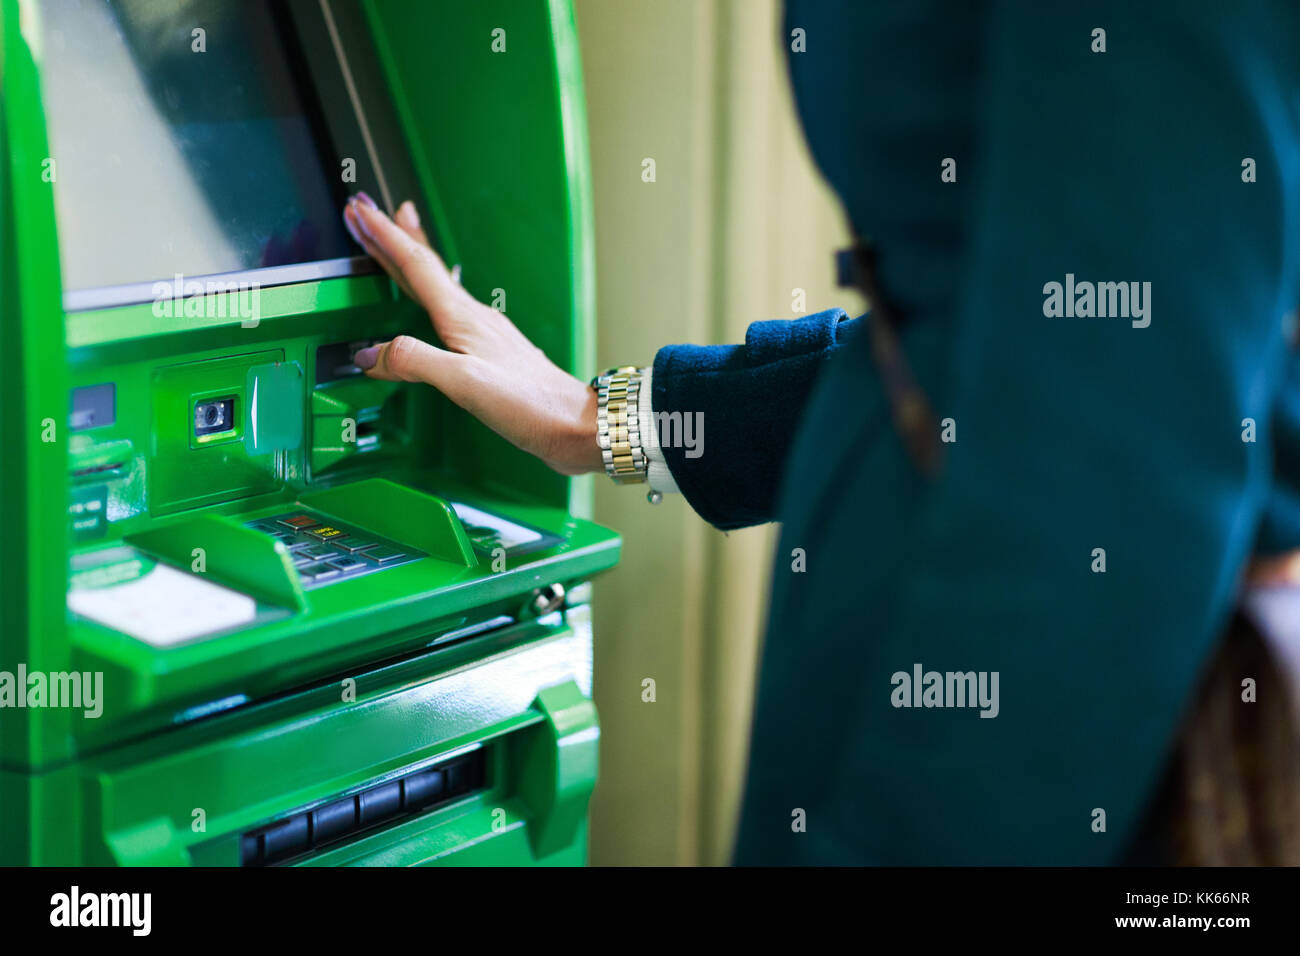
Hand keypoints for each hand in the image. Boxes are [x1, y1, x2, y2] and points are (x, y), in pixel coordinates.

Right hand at [341, 194, 602, 475]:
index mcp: (463, 318)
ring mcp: (484, 334)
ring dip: (411, 260)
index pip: (416, 266)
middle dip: (392, 237)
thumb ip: (415, 362)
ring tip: (396, 239)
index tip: (360, 210)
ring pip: (437, 286)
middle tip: (368, 210)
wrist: (575, 424)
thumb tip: (372, 354)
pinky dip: (429, 295)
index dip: (384, 236)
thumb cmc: (531, 403)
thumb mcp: (464, 382)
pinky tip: (433, 305)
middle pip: (424, 268)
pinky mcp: (491, 353)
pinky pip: (448, 311)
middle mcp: (473, 319)